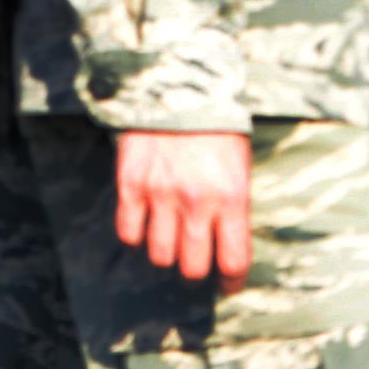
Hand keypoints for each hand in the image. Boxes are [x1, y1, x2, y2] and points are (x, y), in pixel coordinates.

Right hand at [114, 126, 253, 283]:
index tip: (226, 284)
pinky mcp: (131, 184)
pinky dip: (137, 235)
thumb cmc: (217, 127)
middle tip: (195, 263)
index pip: (233, 261)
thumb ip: (233, 207)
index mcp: (231, 197)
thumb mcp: (239, 166)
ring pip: (159, 256)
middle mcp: (196, 202)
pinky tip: (145, 223)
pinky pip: (129, 233)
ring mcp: (160, 194)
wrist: (178, 84)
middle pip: (192, 268)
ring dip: (165, 254)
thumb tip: (225, 246)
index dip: (230, 282)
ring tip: (169, 241)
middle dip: (195, 272)